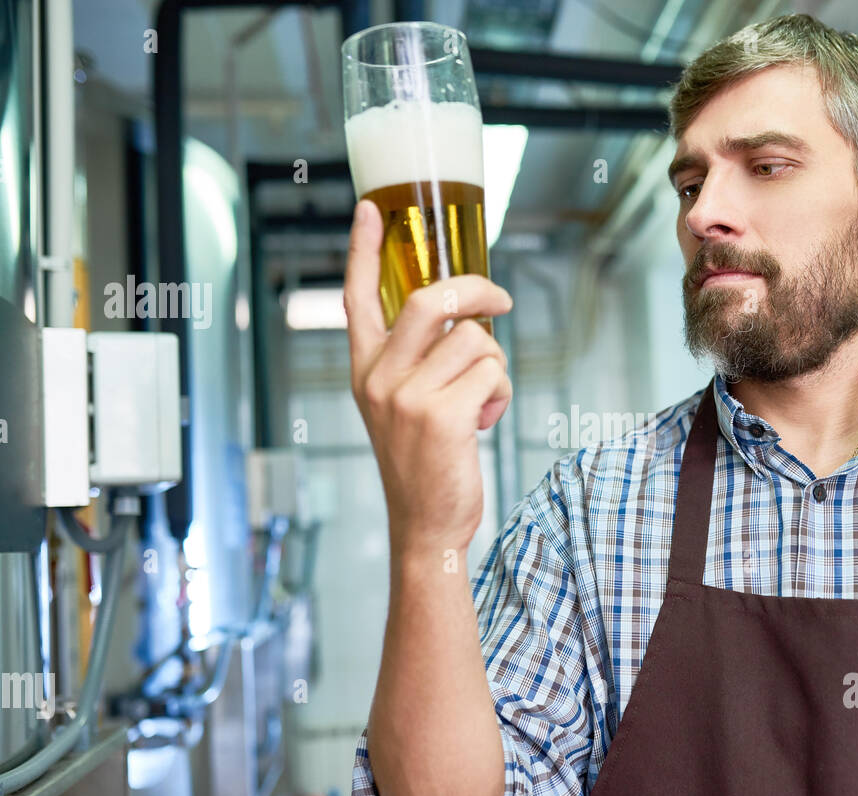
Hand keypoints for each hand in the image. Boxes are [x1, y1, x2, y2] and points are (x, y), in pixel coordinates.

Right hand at [344, 199, 513, 553]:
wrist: (425, 525)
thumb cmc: (424, 463)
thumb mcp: (404, 406)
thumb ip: (419, 361)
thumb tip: (466, 316)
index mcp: (365, 369)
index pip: (356, 297)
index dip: (361, 249)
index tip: (368, 208)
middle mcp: (379, 377)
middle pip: (430, 299)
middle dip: (476, 291)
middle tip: (501, 301)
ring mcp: (407, 396)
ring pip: (475, 339)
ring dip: (495, 366)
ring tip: (481, 401)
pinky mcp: (442, 415)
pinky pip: (491, 372)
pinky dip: (501, 392)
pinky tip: (484, 420)